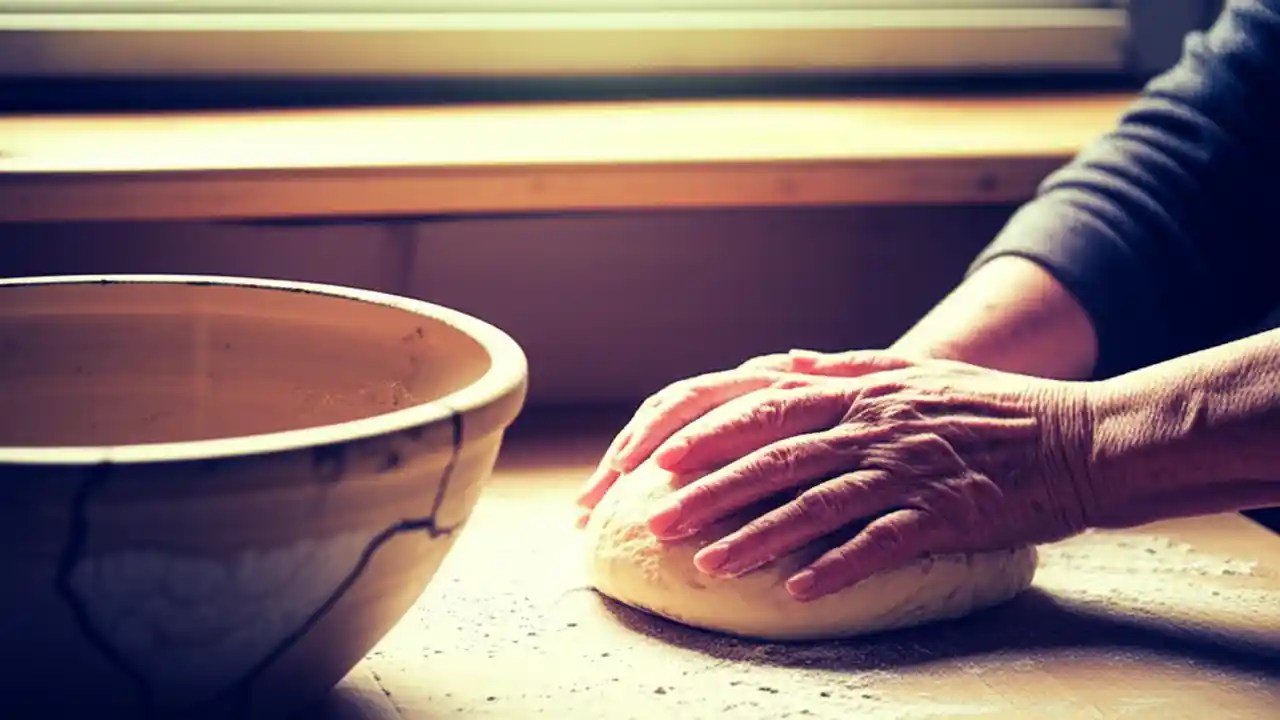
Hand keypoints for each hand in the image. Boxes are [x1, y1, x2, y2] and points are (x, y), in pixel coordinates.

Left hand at [638, 353, 1097, 601]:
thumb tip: (785, 360)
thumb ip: (845, 368)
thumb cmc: (993, 408)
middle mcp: (872, 425)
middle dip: (708, 490)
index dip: (708, 434)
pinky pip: (878, 544)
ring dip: (755, 536)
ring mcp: (906, 468)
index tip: (658, 461)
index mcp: (860, 392)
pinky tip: (796, 593)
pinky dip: (835, 567)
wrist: (1079, 438)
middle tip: (656, 521)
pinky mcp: (942, 513)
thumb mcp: (914, 373)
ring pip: (814, 503)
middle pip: (774, 458)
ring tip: (706, 566)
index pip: (764, 407)